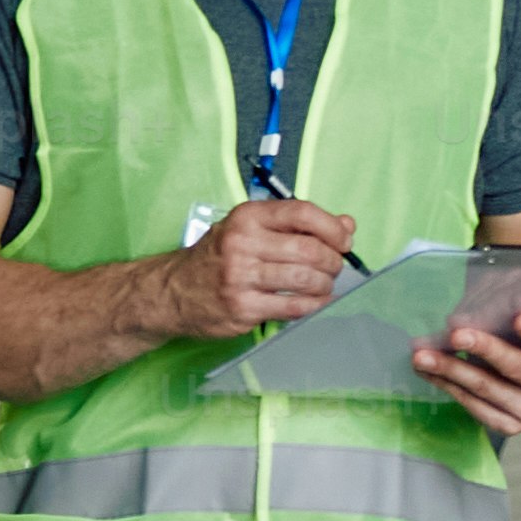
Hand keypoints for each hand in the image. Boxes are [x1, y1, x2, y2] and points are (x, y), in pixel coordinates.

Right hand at [177, 195, 358, 335]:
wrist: (174, 291)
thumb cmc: (218, 257)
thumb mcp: (251, 230)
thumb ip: (297, 226)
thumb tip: (346, 225)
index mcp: (247, 217)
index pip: (302, 213)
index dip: (332, 228)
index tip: (344, 241)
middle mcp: (242, 243)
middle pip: (309, 250)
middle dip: (333, 261)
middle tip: (334, 268)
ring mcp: (241, 277)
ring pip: (304, 279)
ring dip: (325, 285)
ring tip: (324, 285)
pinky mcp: (243, 308)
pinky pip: (293, 307)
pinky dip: (313, 306)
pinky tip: (316, 303)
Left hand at [416, 297, 520, 440]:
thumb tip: (508, 277)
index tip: (519, 318)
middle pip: (518, 368)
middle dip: (485, 349)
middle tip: (457, 334)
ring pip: (488, 389)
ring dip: (451, 370)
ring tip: (423, 355)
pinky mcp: (509, 425)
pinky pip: (474, 407)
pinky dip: (449, 387)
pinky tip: (429, 372)